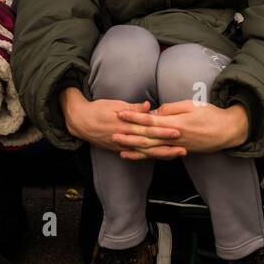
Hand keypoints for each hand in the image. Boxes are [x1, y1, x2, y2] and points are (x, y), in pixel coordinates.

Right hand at [61, 88, 179, 156]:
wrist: (79, 121)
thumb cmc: (98, 109)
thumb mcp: (114, 104)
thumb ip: (133, 108)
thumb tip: (148, 106)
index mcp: (125, 125)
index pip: (148, 129)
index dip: (163, 131)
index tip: (177, 132)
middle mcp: (125, 137)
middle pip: (149, 143)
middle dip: (167, 147)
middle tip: (183, 148)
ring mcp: (122, 145)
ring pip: (144, 152)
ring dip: (161, 154)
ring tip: (176, 154)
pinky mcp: (118, 149)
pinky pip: (136, 154)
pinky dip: (148, 157)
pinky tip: (160, 158)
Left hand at [118, 100, 249, 155]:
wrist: (228, 131)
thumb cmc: (211, 115)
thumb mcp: (191, 105)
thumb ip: (172, 108)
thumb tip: (156, 112)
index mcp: (175, 124)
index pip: (150, 120)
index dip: (134, 117)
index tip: (120, 113)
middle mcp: (173, 138)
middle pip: (147, 137)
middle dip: (129, 135)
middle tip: (112, 133)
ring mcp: (176, 147)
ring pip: (152, 150)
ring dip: (135, 149)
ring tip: (120, 148)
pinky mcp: (180, 151)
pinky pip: (160, 155)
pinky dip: (147, 156)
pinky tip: (137, 156)